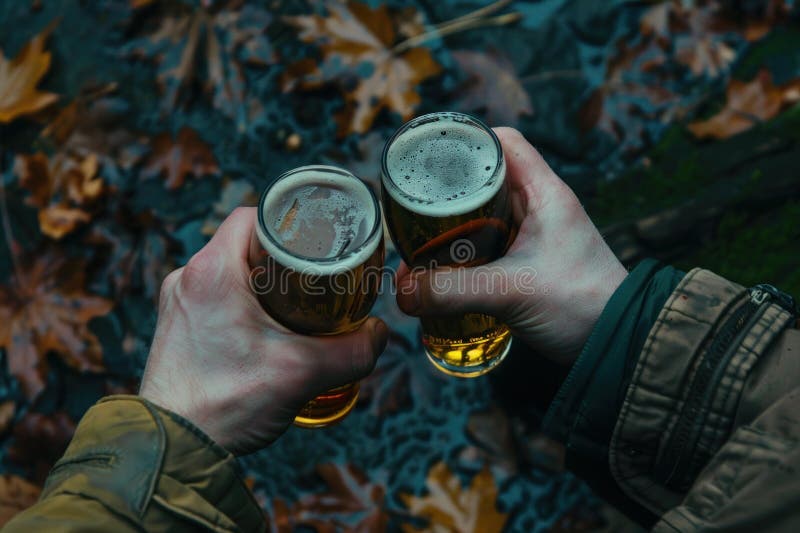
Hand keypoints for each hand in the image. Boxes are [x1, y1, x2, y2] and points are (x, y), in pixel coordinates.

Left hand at [139, 207, 387, 454]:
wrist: (173, 449)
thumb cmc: (224, 404)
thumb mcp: (302, 373)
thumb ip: (353, 352)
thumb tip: (379, 335)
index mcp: (212, 271)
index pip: (254, 216)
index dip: (289, 222)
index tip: (316, 240)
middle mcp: (187, 279)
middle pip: (243, 244)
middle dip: (281, 256)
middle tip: (314, 275)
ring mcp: (176, 304)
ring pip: (228, 272)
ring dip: (260, 281)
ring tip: (294, 304)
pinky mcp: (175, 328)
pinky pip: (213, 298)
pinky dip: (241, 303)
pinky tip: (264, 330)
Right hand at [396, 128, 626, 365]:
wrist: (617, 344)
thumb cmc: (582, 303)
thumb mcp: (512, 291)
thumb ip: (453, 291)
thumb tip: (402, 292)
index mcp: (544, 193)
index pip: (504, 142)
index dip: (467, 141)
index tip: (431, 156)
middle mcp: (539, 207)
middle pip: (485, 180)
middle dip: (448, 192)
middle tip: (413, 205)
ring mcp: (534, 236)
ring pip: (483, 215)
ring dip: (453, 226)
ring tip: (418, 238)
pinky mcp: (528, 263)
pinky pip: (488, 246)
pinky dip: (464, 252)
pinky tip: (442, 267)